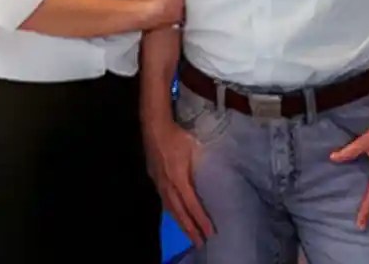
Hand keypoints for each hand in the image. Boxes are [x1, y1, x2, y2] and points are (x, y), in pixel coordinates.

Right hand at [145, 120, 214, 243]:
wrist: (153, 125)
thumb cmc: (176, 134)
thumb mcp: (194, 147)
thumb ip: (202, 162)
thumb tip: (214, 171)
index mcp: (179, 178)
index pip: (192, 204)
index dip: (201, 219)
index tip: (210, 232)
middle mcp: (167, 184)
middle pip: (179, 212)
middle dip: (190, 229)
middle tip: (200, 243)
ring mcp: (159, 182)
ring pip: (170, 208)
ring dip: (180, 222)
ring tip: (189, 234)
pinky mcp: (154, 177)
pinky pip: (164, 200)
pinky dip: (171, 211)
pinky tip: (175, 214)